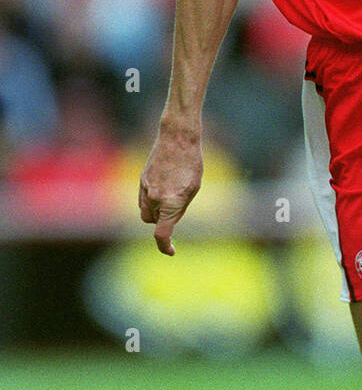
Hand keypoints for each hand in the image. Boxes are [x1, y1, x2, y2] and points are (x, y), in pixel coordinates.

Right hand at [138, 125, 202, 255]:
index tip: (171, 251)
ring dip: (155, 212)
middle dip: (163, 221)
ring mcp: (145, 189)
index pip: (161, 234)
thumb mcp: (193, 189)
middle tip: (179, 206)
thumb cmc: (191, 163)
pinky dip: (150, 201)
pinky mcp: (141, 180)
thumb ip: (179, 209)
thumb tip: (168, 221)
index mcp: (170, 203)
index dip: (165, 246)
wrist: (176, 138)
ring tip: (171, 195)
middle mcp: (154, 198)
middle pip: (153, 222)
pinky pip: (142, 199)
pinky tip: (163, 188)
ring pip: (145, 212)